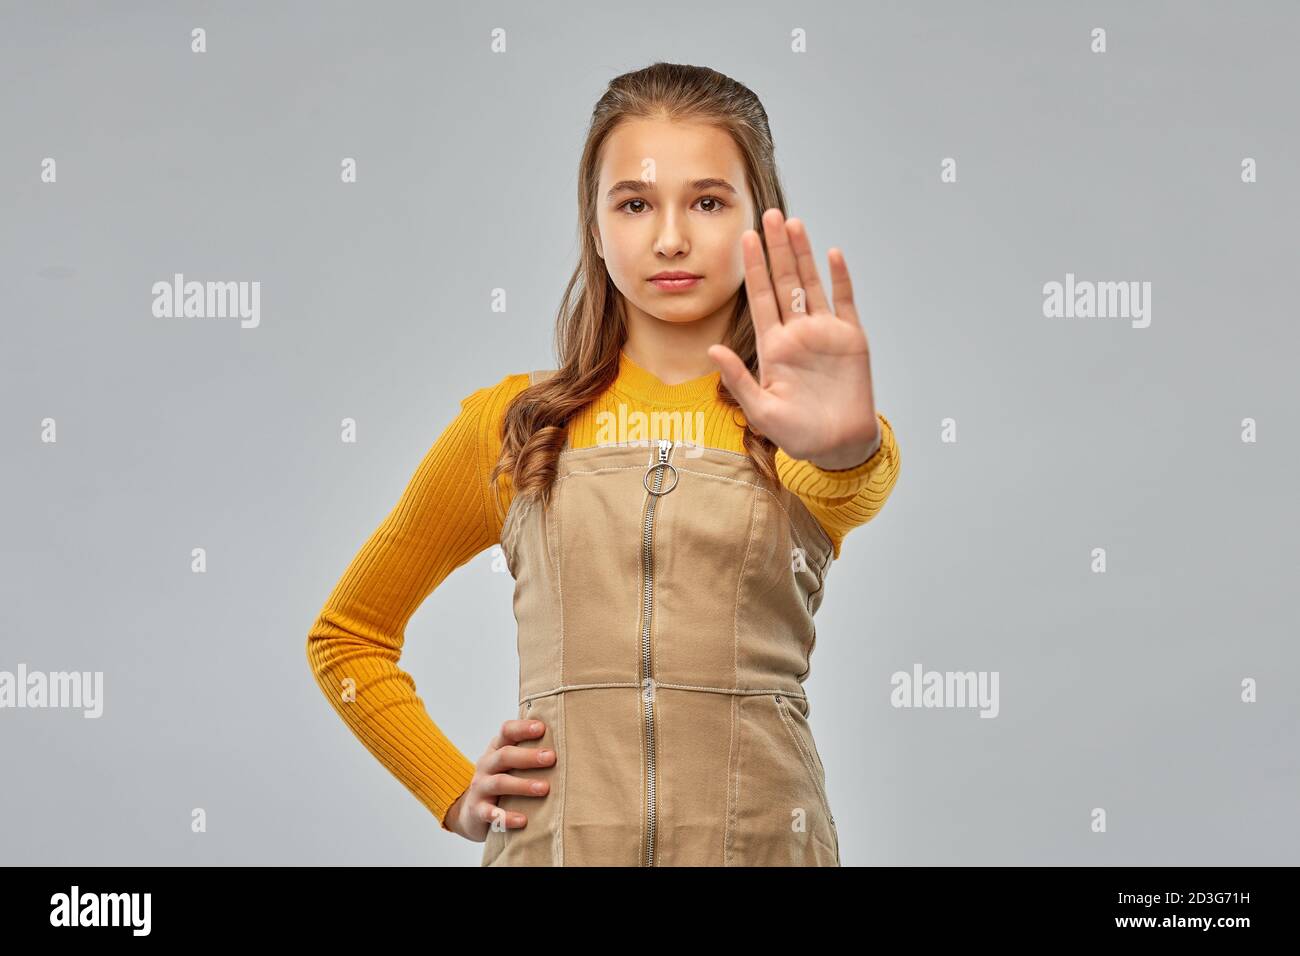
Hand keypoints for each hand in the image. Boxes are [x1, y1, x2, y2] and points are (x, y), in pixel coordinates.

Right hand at [442, 718, 555, 840]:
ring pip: (500, 783)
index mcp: (496, 749)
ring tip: (544, 788)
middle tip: (551, 758)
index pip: (506, 732)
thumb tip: (566, 739)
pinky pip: (491, 813)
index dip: (522, 728)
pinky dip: (506, 817)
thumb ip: (528, 751)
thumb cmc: (501, 781)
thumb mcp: (509, 763)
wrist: (470, 811)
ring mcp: (480, 788)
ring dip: (523, 785)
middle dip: (528, 756)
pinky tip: (523, 820)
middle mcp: (486, 765)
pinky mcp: (477, 811)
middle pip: (505, 756)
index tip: (542, 728)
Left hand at [707, 208, 879, 469]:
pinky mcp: (850, 338)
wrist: (838, 446)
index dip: (753, 268)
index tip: (745, 238)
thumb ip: (738, 379)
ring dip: (803, 254)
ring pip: (811, 284)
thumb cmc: (798, 434)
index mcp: (773, 346)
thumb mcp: (761, 410)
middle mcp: (797, 333)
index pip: (760, 297)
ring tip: (794, 223)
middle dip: (777, 248)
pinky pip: (843, 301)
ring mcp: (824, 333)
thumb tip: (713, 349)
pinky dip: (839, 278)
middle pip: (784, 281)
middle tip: (769, 214)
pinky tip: (831, 254)